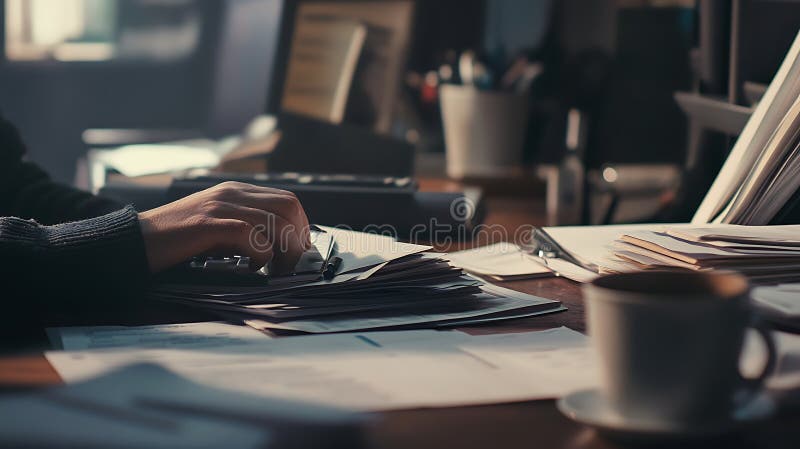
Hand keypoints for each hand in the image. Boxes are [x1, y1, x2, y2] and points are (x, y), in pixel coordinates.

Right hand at [138, 181, 310, 273]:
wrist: (135, 241)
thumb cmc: (178, 241)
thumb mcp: (218, 227)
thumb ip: (247, 229)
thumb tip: (283, 249)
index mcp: (236, 191)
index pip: (287, 200)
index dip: (301, 228)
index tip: (298, 253)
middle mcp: (231, 193)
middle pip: (288, 207)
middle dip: (297, 239)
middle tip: (290, 265)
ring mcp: (218, 206)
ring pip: (274, 220)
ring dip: (283, 250)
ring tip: (275, 270)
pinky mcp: (206, 224)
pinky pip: (249, 233)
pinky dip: (259, 254)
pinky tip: (251, 267)